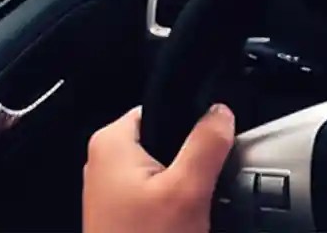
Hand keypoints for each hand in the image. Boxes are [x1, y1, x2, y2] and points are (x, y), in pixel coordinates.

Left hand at [83, 103, 234, 232]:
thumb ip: (207, 143)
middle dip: (191, 157)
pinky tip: (184, 220)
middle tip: (203, 183)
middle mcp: (104, 160)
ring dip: (185, 183)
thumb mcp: (187, 190)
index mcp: (112, 142)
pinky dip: (175, 200)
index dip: (193, 120)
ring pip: (165, 166)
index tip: (213, 141)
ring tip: (194, 205)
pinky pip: (157, 191)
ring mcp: (111, 189)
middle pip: (166, 136)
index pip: (163, 106)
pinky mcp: (121, 212)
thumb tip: (221, 111)